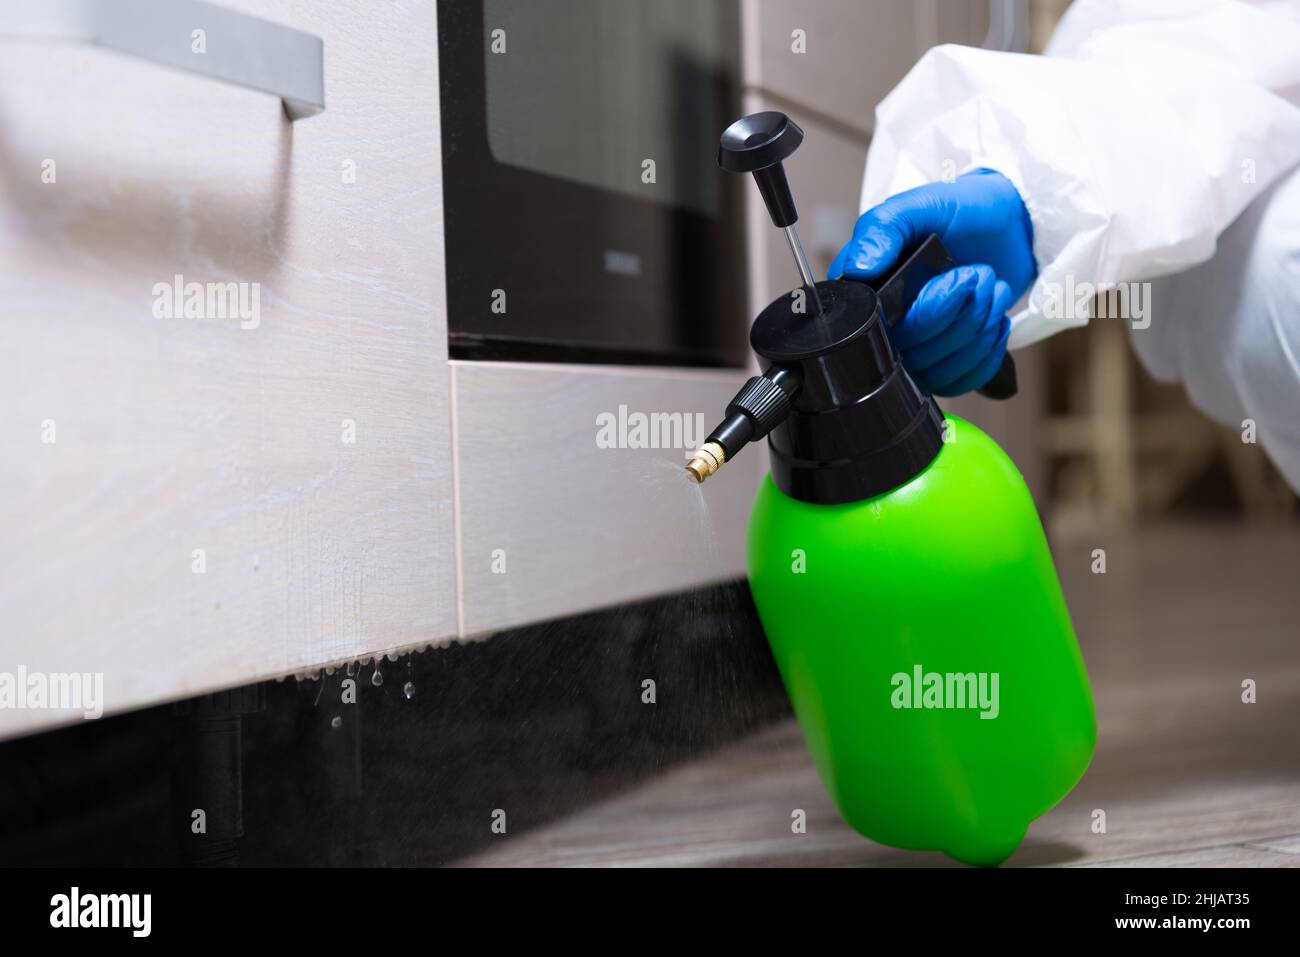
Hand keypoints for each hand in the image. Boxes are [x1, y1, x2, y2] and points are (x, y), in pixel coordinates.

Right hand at [829, 169, 1034, 395]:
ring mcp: (913, 348)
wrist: (1007, 225)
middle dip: (961, 312)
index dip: (925, 311)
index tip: (958, 277)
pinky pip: (959, 381)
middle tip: (978, 275)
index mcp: (865, 290)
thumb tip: (858, 268)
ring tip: (989, 289)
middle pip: (912, 354)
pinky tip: (993, 318)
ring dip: (978, 327)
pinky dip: (986, 350)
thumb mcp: (918, 206)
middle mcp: (883, 324)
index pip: (878, 330)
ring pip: (938, 371)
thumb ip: (881, 229)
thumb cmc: (960, 212)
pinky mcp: (942, 363)